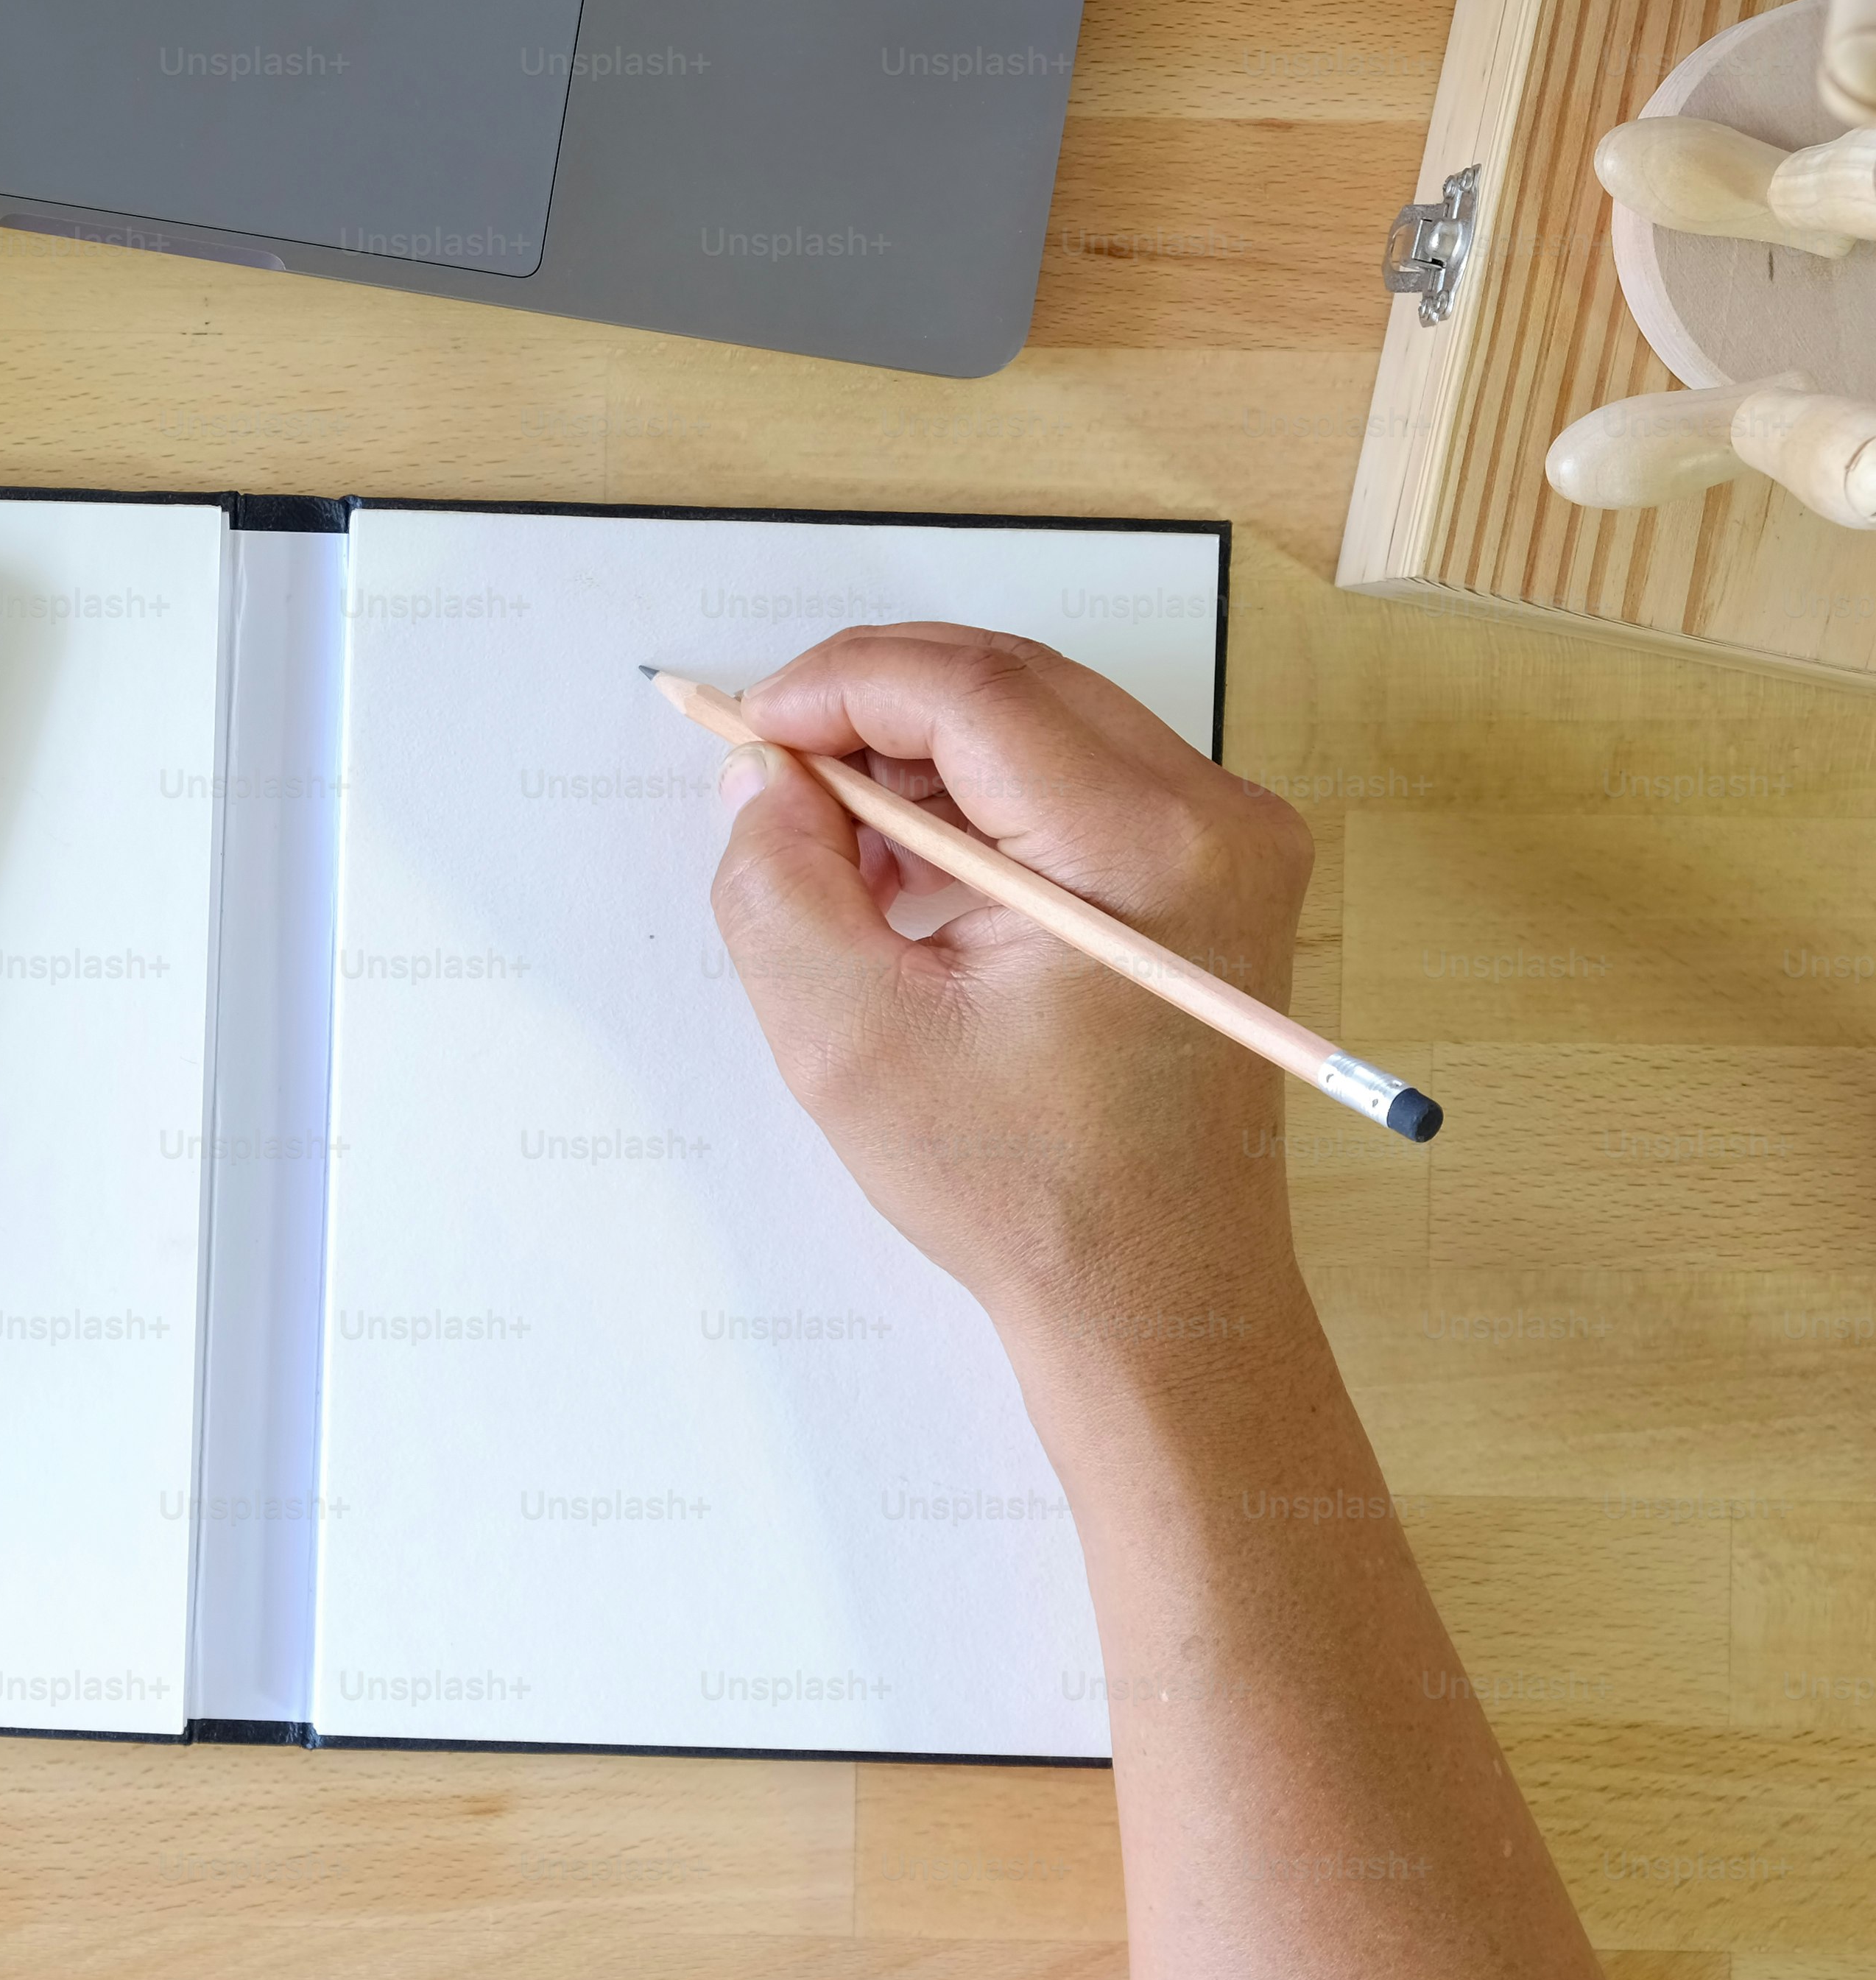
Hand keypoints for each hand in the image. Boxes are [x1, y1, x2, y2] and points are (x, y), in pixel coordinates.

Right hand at [705, 625, 1310, 1339]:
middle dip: (874, 706)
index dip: (839, 683)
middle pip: (1011, 682)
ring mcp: (1230, 840)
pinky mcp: (1217, 870)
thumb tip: (767, 779)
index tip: (748, 730)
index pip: (970, 689)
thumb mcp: (848, 1039)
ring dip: (922, 751)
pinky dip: (979, 794)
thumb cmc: (1024, 1191)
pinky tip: (915, 871)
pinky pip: (1076, 774)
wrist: (1157, 1296)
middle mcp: (1215, 818)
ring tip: (841, 843)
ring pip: (1041, 718)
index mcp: (1141, 849)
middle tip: (774, 772)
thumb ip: (778, 884)